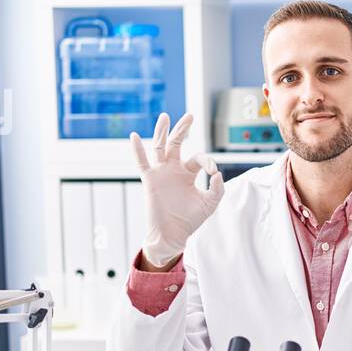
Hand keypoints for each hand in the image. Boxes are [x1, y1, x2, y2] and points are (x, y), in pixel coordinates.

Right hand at [130, 113, 223, 267]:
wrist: (173, 234)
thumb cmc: (190, 219)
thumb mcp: (210, 203)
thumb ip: (217, 188)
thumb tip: (217, 173)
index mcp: (188, 173)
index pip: (198, 158)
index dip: (207, 161)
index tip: (213, 171)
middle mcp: (173, 170)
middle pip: (176, 144)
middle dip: (183, 129)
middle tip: (190, 115)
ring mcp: (161, 173)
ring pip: (160, 147)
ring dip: (162, 131)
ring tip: (165, 116)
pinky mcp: (150, 180)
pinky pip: (141, 162)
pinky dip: (137, 149)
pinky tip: (134, 136)